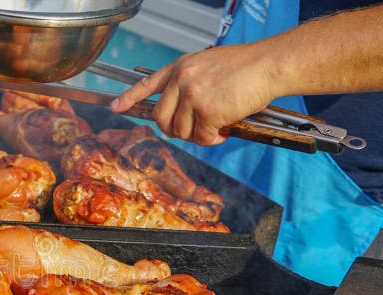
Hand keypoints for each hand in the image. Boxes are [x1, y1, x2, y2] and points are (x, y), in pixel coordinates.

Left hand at [111, 43, 275, 145]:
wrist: (269, 64)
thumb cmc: (246, 66)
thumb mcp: (209, 65)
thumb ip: (190, 83)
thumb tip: (183, 113)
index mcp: (181, 67)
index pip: (147, 84)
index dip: (129, 98)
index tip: (115, 107)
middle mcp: (182, 80)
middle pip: (160, 118)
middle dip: (173, 130)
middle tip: (192, 130)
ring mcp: (193, 95)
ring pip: (181, 131)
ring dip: (197, 136)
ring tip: (215, 127)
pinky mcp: (207, 111)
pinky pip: (201, 138)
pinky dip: (212, 139)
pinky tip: (224, 130)